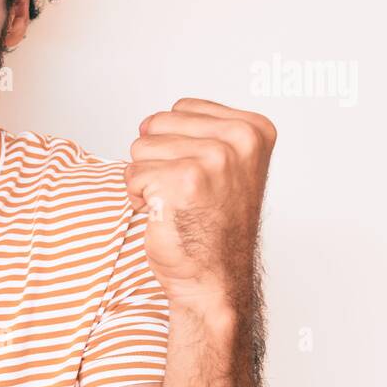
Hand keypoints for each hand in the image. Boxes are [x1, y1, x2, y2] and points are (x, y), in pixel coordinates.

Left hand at [126, 98, 276, 308]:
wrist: (215, 278)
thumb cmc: (213, 227)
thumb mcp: (224, 165)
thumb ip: (197, 133)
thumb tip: (148, 122)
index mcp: (254, 129)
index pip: (181, 108)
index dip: (176, 144)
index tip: (201, 177)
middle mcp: (239, 140)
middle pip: (157, 124)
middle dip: (157, 160)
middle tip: (185, 194)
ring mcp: (214, 158)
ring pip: (140, 148)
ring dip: (147, 180)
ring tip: (176, 204)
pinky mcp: (183, 180)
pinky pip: (132, 174)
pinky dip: (139, 198)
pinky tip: (165, 216)